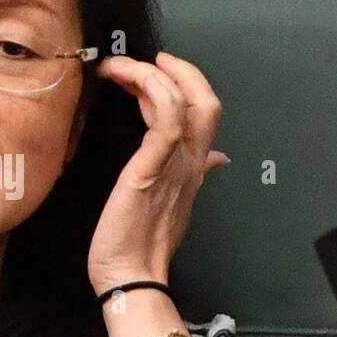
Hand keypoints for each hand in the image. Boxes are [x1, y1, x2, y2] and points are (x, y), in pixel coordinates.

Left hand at [87, 51, 228, 295]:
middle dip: (179, 70)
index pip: (203, 114)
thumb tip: (217, 160)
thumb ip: (191, 176)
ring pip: (187, 101)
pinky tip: (125, 78)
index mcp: (192, 169)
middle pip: (207, 101)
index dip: (185, 85)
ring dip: (152, 73)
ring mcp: (176, 164)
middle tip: (143, 60)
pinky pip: (168, 118)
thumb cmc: (136, 244)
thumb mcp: (169, 203)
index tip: (154, 72)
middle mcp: (191, 163)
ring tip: (119, 67)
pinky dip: (151, 88)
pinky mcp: (153, 166)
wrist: (129, 275)